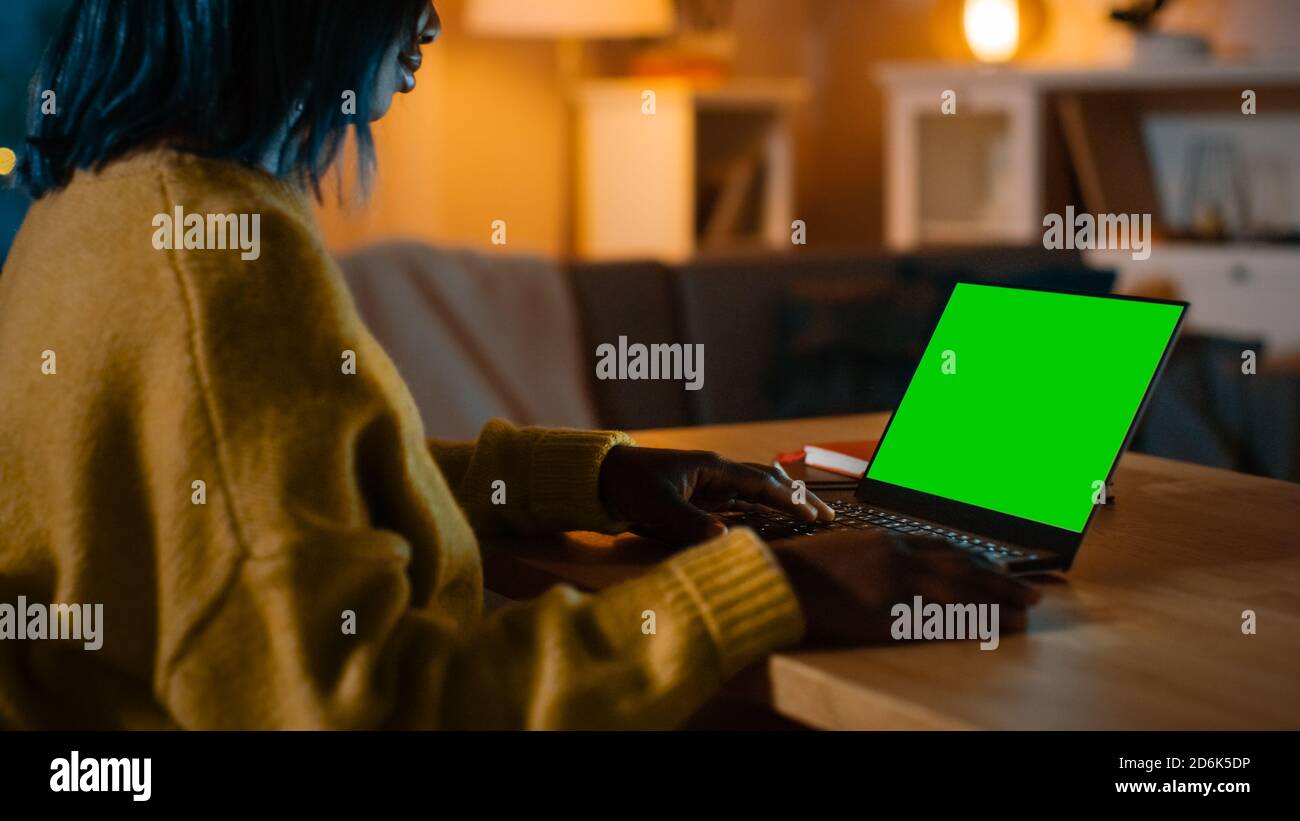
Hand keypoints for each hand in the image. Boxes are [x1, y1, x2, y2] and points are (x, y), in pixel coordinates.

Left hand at [598, 446, 833, 543]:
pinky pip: (738, 501)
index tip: (815, 516)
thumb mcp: (656, 505)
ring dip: (782, 501)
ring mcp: (709, 484)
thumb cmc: (627, 485)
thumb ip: (690, 522)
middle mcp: (716, 474)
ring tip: (809, 514)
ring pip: (756, 491)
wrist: (600, 477)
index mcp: (712, 468)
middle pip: (767, 483)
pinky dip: (760, 508)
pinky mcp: (699, 497)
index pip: (762, 484)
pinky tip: (771, 518)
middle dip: (797, 498)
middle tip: (826, 516)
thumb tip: (725, 538)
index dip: (790, 500)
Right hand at [771, 530, 1040, 646]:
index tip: (996, 565)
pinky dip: (969, 624)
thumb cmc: (802, 568)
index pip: (943, 547)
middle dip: (1000, 579)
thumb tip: (893, 565)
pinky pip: (940, 620)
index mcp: (886, 541)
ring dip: (997, 602)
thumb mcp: (844, 550)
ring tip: (1024, 611)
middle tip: (1031, 591)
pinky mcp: (891, 612)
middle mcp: (899, 558)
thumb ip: (873, 555)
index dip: (975, 558)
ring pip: (961, 593)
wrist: (779, 579)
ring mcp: (897, 585)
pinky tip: (989, 629)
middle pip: (963, 568)